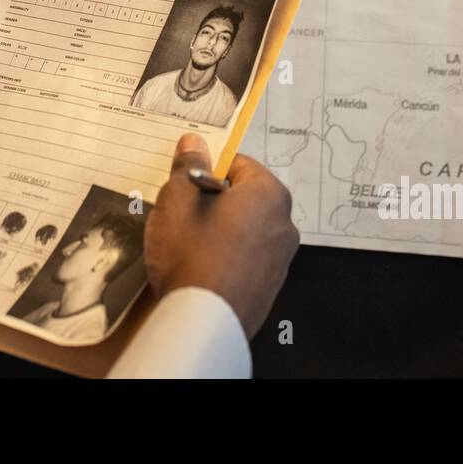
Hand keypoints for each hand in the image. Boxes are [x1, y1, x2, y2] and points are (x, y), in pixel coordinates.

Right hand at [143, 133, 299, 338]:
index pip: (238, 163)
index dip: (206, 168)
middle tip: (180, 212)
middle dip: (212, 200)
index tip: (184, 181)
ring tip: (185, 243)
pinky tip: (197, 268)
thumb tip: (195, 142)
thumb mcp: (178, 198)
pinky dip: (224, 258)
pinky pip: (244, 260)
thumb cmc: (192, 253)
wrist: (202, 322)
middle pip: (243, 197)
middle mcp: (284, 225)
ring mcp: (279, 260)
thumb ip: (188, 165)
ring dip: (218, 230)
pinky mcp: (267, 288)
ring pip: (243, 230)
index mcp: (270, 195)